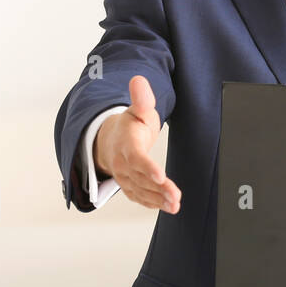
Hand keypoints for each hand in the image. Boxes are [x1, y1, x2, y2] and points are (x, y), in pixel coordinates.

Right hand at [94, 76, 178, 212]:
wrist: (110, 139)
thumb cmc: (130, 124)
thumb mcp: (137, 109)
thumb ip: (141, 98)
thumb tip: (138, 79)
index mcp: (125, 143)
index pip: (136, 158)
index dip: (147, 167)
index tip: (160, 175)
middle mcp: (122, 163)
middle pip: (141, 178)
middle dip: (158, 189)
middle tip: (176, 198)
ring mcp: (124, 176)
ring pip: (141, 191)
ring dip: (158, 200)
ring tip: (175, 205)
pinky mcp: (129, 185)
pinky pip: (139, 197)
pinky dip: (152, 203)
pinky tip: (167, 207)